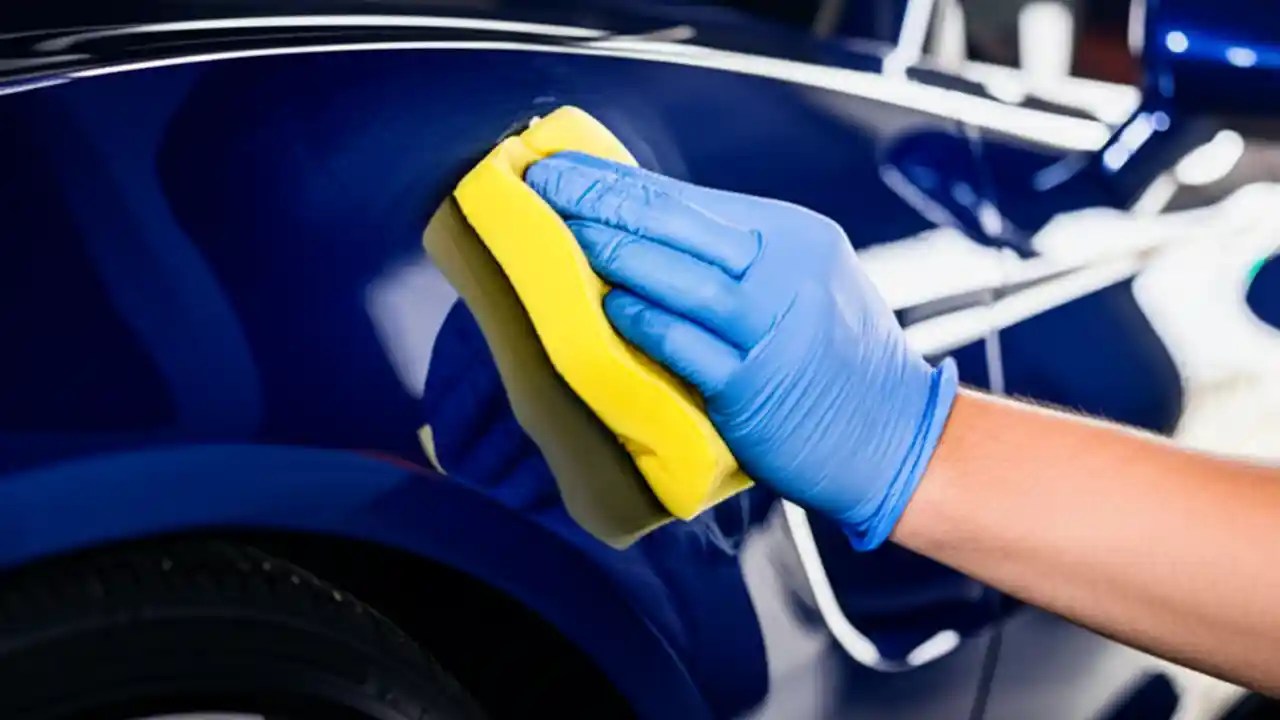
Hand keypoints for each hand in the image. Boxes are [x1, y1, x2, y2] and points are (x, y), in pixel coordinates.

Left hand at [525, 152, 956, 548]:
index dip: (620, 182)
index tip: (564, 169)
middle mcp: (786, 270)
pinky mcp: (757, 386)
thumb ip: (738, 257)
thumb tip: (639, 230)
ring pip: (681, 277)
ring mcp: (774, 327)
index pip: (690, 198)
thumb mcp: (805, 282)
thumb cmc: (835, 360)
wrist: (896, 437)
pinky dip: (646, 324)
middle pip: (679, 223)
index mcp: (793, 235)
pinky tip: (609, 309)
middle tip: (543, 186)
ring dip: (615, 252)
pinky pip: (688, 346)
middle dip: (602, 200)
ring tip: (559, 234)